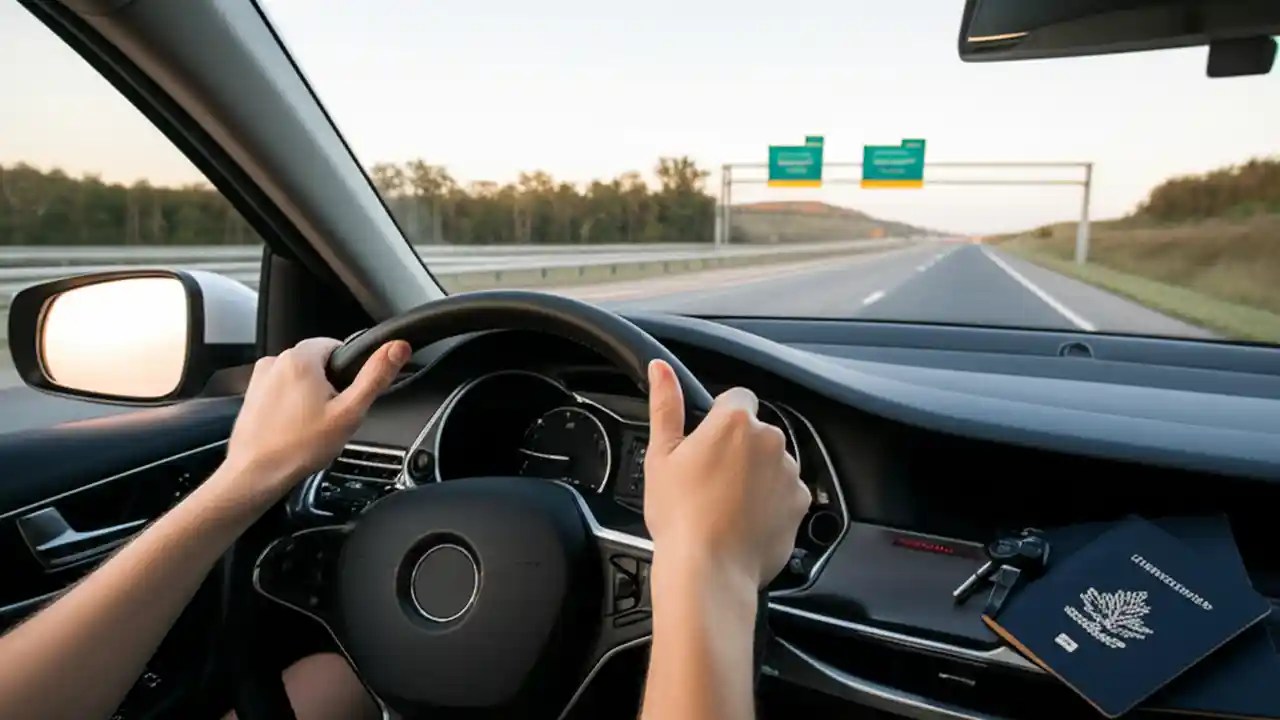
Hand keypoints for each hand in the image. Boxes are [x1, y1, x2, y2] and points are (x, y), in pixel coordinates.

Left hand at [220, 337, 410, 508]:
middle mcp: (276, 361)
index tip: (346, 396)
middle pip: (317, 363)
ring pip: (299, 378)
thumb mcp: (349, 412)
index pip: (336, 345)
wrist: (256, 473)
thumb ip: (375, 376)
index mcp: (301, 358)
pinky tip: (293, 428)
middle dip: (328, 385)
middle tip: (330, 416)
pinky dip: (290, 405)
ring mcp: (260, 378)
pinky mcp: (251, 395)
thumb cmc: (300, 446)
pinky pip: (281, 391)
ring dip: (308, 395)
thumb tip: (397, 348)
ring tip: (310, 425)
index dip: (348, 371)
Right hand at [643, 359, 810, 589]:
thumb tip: (660, 368)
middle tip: (708, 479)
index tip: (705, 444)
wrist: (708, 570)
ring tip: (725, 504)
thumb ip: (666, 405)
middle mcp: (770, 440)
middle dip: (738, 449)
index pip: (736, 398)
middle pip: (755, 431)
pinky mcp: (800, 503)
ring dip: (755, 474)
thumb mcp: (661, 455)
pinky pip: (785, 491)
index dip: (719, 418)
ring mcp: (789, 472)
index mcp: (735, 422)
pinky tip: (744, 519)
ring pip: (771, 462)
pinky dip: (770, 501)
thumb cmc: (680, 515)